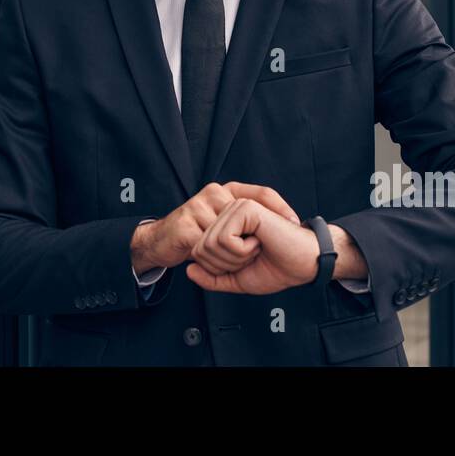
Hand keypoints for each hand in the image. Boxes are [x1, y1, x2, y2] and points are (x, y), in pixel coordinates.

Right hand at [132, 181, 299, 274]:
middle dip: (253, 243)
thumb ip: (246, 219)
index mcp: (227, 191)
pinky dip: (217, 262)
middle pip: (248, 218)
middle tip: (250, 257)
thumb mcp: (225, 223)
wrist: (159, 243)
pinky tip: (212, 265)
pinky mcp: (186, 224)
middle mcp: (214, 193)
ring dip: (233, 257)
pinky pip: (212, 248)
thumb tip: (283, 223)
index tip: (295, 224)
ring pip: (231, 237)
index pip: (263, 192)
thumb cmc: (195, 235)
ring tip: (227, 264)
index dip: (282, 208)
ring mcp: (198, 206)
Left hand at [185, 199, 320, 294]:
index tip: (244, 263)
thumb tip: (188, 269)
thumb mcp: (237, 279)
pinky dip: (242, 250)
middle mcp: (227, 213)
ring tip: (256, 248)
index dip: (219, 268)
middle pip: (201, 249)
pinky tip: (259, 242)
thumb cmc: (276, 268)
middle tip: (251, 256)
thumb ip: (212, 277)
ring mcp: (235, 207)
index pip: (199, 252)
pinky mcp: (245, 208)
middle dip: (226, 264)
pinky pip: (224, 239)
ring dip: (236, 257)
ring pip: (210, 244)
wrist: (303, 264)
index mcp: (225, 227)